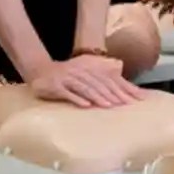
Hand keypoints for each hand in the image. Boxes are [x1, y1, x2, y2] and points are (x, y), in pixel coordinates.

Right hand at [28, 54, 144, 107]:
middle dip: (113, 94)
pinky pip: (68, 92)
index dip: (121, 88)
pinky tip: (86, 106)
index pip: (109, 78)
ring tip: (108, 105)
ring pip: (86, 87)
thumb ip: (102, 76)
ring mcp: (68, 78)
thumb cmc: (67, 74)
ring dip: (97, 97)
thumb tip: (123, 82)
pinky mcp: (56, 86)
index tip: (133, 99)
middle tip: (124, 104)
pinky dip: (77, 99)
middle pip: (99, 83)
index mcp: (90, 67)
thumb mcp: (85, 71)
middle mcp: (80, 71)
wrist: (40, 71)